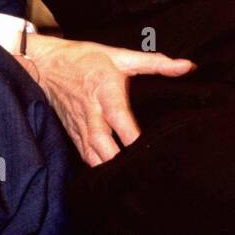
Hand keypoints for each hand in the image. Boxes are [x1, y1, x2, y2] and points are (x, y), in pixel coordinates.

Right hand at [23, 33, 195, 165]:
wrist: (47, 64)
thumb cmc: (86, 58)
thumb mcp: (120, 55)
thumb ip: (155, 63)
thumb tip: (187, 66)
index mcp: (105, 91)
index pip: (119, 118)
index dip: (132, 136)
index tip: (148, 147)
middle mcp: (91, 111)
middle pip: (102, 143)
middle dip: (118, 159)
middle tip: (141, 170)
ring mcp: (80, 124)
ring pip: (92, 153)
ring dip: (108, 167)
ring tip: (130, 178)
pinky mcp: (73, 132)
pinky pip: (84, 155)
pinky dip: (97, 166)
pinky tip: (112, 175)